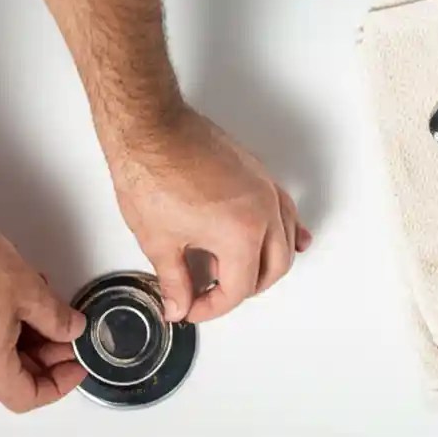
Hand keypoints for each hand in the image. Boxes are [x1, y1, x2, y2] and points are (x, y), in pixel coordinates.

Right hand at [0, 213, 87, 412]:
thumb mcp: (27, 290)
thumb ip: (57, 318)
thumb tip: (71, 330)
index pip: (28, 397)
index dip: (59, 384)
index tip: (76, 365)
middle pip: (14, 375)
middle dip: (46, 354)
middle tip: (67, 329)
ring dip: (26, 333)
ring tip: (43, 301)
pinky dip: (3, 323)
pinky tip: (16, 294)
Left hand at [106, 107, 312, 322]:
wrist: (149, 128)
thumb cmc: (152, 171)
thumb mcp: (158, 242)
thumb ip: (174, 281)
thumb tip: (178, 304)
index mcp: (241, 235)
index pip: (238, 289)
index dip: (212, 307)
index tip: (191, 308)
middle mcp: (262, 212)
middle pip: (271, 270)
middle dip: (242, 290)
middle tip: (211, 296)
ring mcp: (265, 190)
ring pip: (286, 241)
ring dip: (267, 264)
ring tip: (238, 274)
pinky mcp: (259, 174)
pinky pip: (286, 210)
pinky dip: (287, 230)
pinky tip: (287, 239)